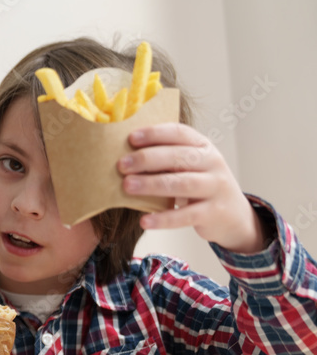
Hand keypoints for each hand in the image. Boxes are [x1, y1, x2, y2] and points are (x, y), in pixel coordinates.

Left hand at [119, 123, 265, 252]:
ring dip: (152, 184)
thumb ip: (167, 158)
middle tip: (122, 165)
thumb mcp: (190, 166)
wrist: (233, 215)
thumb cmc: (200, 185)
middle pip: (179, 157)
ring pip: (182, 183)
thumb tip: (125, 155)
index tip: (131, 138)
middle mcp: (212, 163)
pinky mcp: (213, 213)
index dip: (155, 134)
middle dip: (148, 159)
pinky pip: (185, 216)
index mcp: (203, 147)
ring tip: (127, 186)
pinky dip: (163, 218)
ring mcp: (215, 188)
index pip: (180, 133)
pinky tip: (144, 220)